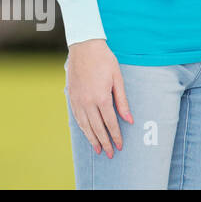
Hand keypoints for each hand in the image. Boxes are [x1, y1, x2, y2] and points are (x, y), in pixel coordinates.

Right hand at [65, 39, 131, 158]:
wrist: (84, 48)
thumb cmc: (104, 60)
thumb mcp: (118, 78)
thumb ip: (122, 101)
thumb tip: (129, 119)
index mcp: (101, 97)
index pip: (110, 122)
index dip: (116, 135)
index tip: (120, 145)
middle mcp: (87, 102)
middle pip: (97, 128)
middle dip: (104, 142)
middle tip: (110, 153)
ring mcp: (77, 101)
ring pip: (85, 126)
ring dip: (92, 139)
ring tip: (98, 150)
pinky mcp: (71, 98)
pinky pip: (77, 118)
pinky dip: (82, 128)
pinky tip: (87, 134)